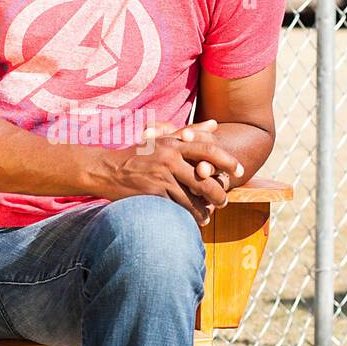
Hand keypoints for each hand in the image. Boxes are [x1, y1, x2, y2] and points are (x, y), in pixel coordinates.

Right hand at [94, 119, 243, 226]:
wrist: (107, 170)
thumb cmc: (138, 154)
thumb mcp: (163, 139)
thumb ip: (190, 131)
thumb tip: (215, 125)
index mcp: (174, 143)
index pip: (207, 150)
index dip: (227, 160)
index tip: (238, 171)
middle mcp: (169, 158)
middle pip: (204, 179)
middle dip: (218, 193)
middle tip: (223, 200)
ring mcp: (161, 177)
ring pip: (193, 197)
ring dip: (205, 209)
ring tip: (210, 214)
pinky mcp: (154, 194)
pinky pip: (178, 208)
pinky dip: (190, 216)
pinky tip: (195, 220)